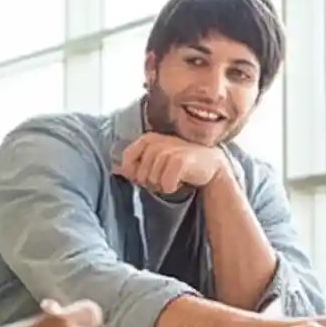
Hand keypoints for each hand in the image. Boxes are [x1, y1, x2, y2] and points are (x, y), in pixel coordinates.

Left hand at [113, 132, 229, 193]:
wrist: (210, 163)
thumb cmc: (180, 162)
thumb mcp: (156, 159)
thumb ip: (136, 163)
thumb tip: (115, 170)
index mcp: (147, 139)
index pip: (127, 160)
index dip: (134, 173)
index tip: (147, 175)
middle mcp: (156, 142)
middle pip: (140, 175)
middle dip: (151, 182)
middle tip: (165, 176)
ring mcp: (168, 150)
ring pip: (152, 181)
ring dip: (162, 185)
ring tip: (173, 177)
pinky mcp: (180, 161)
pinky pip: (166, 185)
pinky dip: (172, 188)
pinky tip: (181, 180)